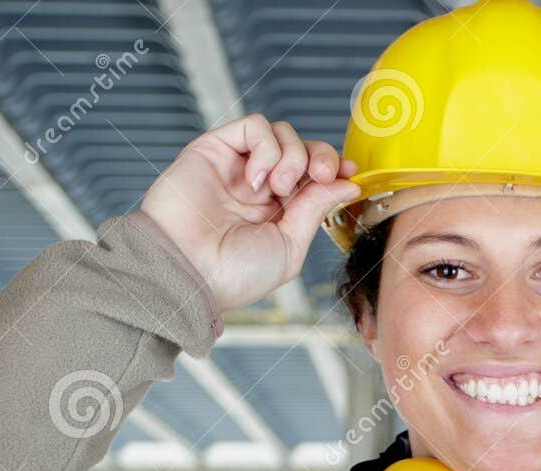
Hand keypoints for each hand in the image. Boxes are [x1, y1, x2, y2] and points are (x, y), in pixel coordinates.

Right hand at [140, 115, 359, 311]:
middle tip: (320, 175)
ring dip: (292, 156)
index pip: (314, 176)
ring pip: (281, 133)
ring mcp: (238, 166)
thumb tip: (348, 185)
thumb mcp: (290, 247)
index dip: (335, 169)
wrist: (188, 270)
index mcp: (279, 212)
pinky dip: (266, 147)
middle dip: (322, 157)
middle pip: (303, 148)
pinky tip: (256, 179)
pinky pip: (254, 127)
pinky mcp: (215, 148)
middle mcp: (260, 186)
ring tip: (278, 189)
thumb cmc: (232, 273)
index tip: (351, 174)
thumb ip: (316, 210)